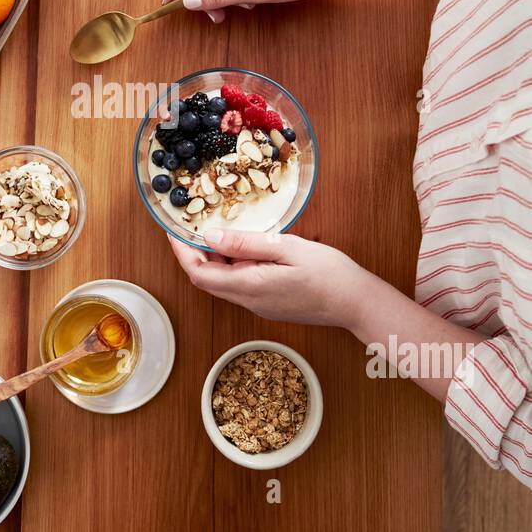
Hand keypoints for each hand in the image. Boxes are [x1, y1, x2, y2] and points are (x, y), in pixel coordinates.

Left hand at [169, 228, 364, 327]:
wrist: (357, 303)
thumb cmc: (329, 274)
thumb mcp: (286, 248)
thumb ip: (246, 243)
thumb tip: (210, 237)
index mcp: (250, 287)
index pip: (200, 273)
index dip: (182, 252)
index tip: (174, 230)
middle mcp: (249, 301)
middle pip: (206, 280)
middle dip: (193, 254)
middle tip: (192, 226)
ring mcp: (259, 306)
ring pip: (223, 283)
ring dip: (215, 259)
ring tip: (219, 231)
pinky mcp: (270, 304)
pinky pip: (240, 285)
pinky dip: (233, 266)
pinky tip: (245, 248)